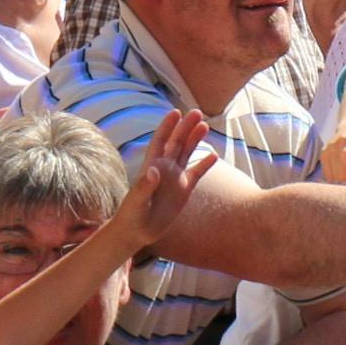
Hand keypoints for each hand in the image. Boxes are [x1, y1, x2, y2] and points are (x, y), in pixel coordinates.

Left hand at [123, 107, 214, 240]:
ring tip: (205, 126)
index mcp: (151, 165)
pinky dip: (205, 164)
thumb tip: (153, 171)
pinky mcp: (184, 190)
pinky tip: (214, 155)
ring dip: (195, 139)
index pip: (160, 141)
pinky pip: (196, 173)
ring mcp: (175, 178)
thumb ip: (144, 186)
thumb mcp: (136, 201)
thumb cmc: (131, 215)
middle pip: (177, 142)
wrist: (137, 232)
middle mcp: (164, 168)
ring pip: (187, 153)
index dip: (167, 126)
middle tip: (198, 113)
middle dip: (186, 127)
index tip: (176, 112)